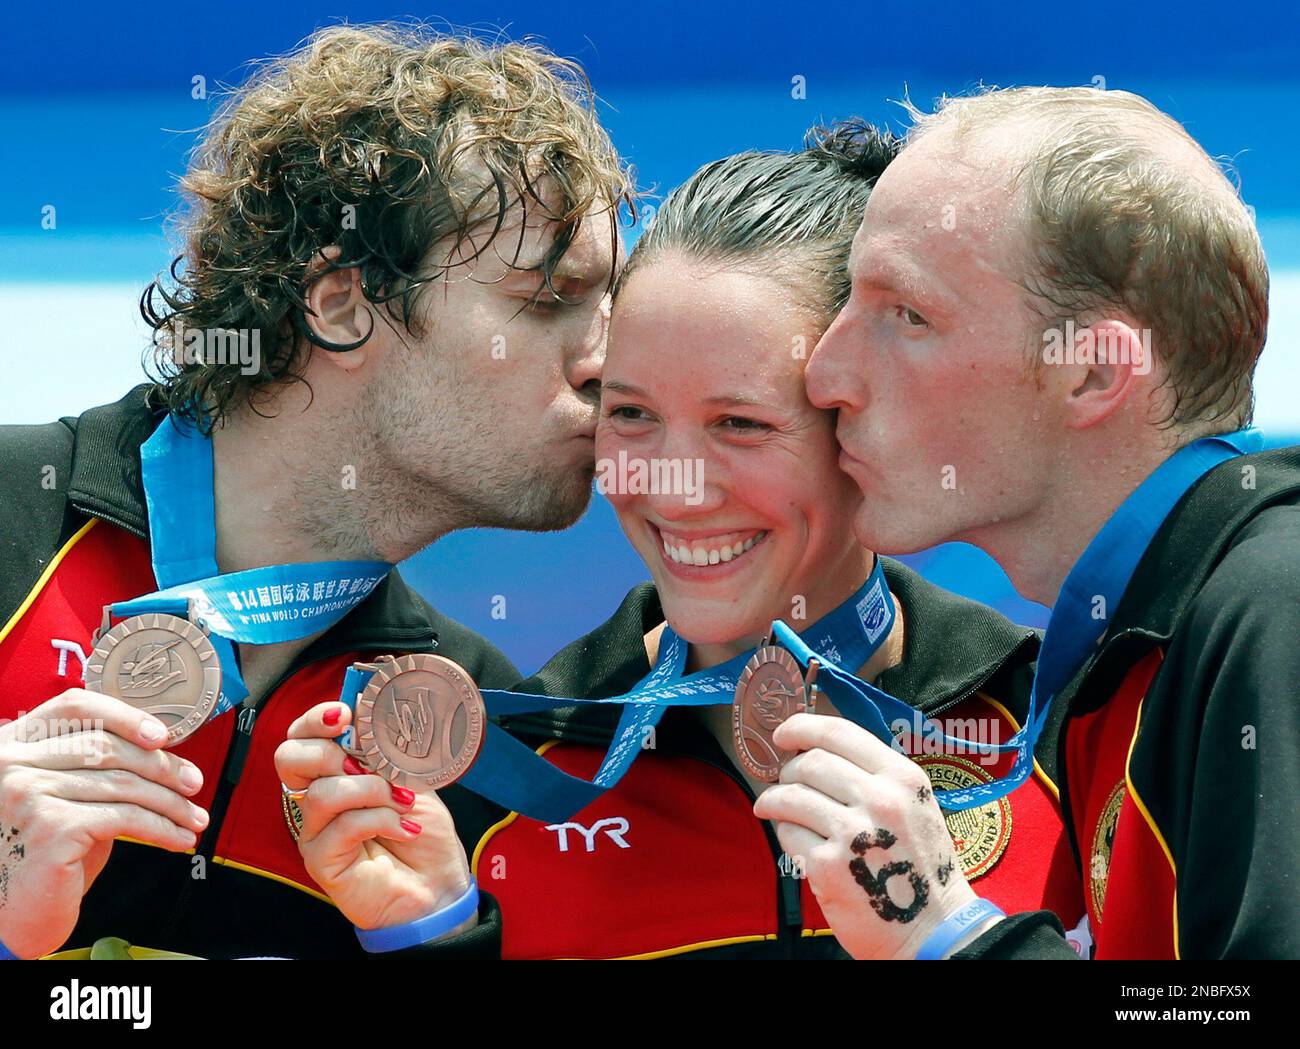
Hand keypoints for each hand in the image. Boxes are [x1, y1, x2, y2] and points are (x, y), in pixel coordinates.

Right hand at [0, 689, 208, 957]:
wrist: (16, 915)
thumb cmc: (46, 852)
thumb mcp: (64, 795)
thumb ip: (94, 765)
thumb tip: (162, 747)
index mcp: (13, 744)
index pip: (75, 707)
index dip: (125, 715)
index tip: (163, 736)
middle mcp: (11, 763)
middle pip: (107, 747)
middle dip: (162, 766)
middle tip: (194, 784)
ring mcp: (27, 793)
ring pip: (122, 783)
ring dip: (170, 803)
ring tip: (195, 818)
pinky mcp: (51, 827)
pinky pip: (125, 817)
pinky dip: (161, 828)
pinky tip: (178, 839)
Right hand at [275, 702, 475, 937]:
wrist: (439, 884)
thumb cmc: (423, 831)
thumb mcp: (411, 780)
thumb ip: (386, 754)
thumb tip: (368, 722)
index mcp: (334, 771)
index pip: (302, 736)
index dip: (315, 719)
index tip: (345, 715)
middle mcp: (316, 798)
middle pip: (289, 758)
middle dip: (332, 753)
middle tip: (370, 766)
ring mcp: (314, 830)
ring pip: (322, 792)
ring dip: (372, 791)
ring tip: (402, 804)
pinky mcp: (320, 860)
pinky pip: (342, 826)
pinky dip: (380, 820)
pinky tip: (403, 829)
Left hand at [752, 712, 981, 958]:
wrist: (933, 927)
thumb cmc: (921, 866)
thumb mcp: (913, 805)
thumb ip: (874, 776)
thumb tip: (816, 751)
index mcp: (902, 777)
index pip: (838, 732)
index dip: (801, 727)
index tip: (783, 735)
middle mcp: (879, 799)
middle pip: (809, 762)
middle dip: (787, 771)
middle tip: (784, 782)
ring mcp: (852, 832)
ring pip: (791, 796)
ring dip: (774, 800)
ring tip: (772, 807)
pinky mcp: (829, 866)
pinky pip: (788, 833)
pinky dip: (784, 832)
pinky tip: (794, 839)